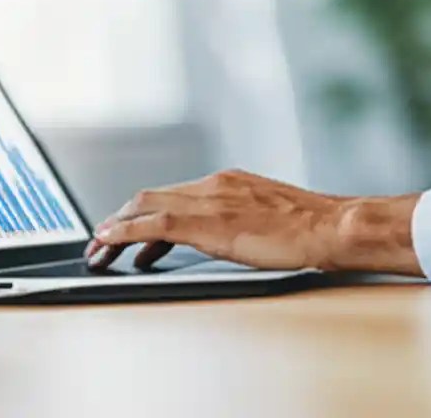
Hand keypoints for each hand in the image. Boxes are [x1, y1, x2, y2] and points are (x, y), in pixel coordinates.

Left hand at [84, 169, 423, 275]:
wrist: (332, 226)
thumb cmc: (312, 228)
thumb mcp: (270, 217)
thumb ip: (244, 220)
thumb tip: (233, 237)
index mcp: (229, 182)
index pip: (173, 194)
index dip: (144, 212)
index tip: (129, 232)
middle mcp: (213, 185)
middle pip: (151, 195)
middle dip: (121, 218)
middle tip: (102, 241)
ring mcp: (210, 201)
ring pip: (145, 205)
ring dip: (115, 227)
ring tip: (99, 248)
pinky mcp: (208, 223)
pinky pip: (153, 225)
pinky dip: (125, 232)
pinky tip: (109, 242)